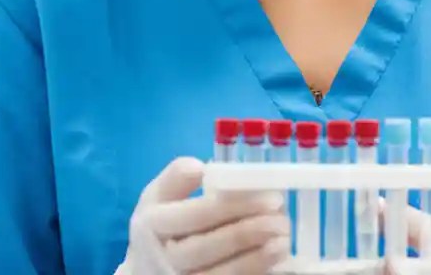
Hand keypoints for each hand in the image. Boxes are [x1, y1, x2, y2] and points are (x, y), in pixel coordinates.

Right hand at [116, 157, 290, 274]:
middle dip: (247, 234)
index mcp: (152, 224)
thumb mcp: (158, 196)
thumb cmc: (161, 224)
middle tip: (281, 221)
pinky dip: (252, 273)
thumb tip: (199, 167)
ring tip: (283, 242)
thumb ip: (176, 178)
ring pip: (218, 274)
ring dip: (255, 259)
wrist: (147, 267)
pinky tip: (273, 261)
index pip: (195, 215)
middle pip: (206, 247)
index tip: (269, 197)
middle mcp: (163, 256)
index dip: (233, 207)